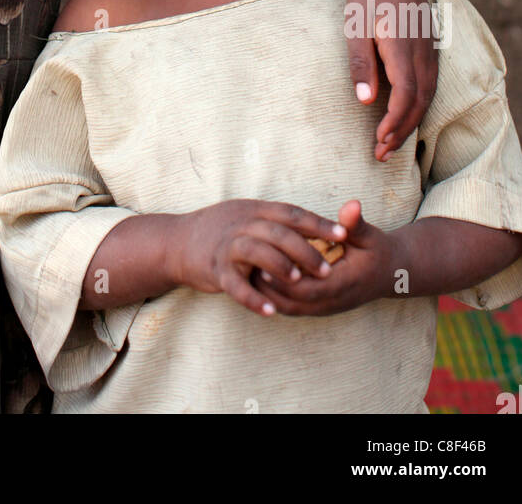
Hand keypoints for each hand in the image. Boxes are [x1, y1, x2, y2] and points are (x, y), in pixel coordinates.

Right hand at [172, 199, 348, 316]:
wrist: (177, 242)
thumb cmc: (219, 229)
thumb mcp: (246, 215)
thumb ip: (274, 221)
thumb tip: (312, 227)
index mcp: (254, 211)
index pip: (291, 213)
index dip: (318, 223)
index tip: (343, 234)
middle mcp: (242, 224)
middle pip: (277, 232)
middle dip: (305, 249)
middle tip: (327, 268)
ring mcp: (227, 246)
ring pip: (256, 251)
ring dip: (279, 266)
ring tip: (300, 281)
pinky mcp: (215, 270)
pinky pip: (236, 285)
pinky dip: (254, 298)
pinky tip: (272, 310)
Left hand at [252, 199, 394, 315]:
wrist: (390, 274)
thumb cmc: (377, 252)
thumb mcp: (369, 236)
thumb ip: (355, 224)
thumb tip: (352, 206)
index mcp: (342, 284)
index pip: (307, 288)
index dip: (283, 277)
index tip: (263, 258)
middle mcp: (331, 301)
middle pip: (292, 302)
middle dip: (268, 286)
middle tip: (246, 263)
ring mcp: (324, 307)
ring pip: (288, 308)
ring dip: (267, 293)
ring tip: (247, 269)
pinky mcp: (318, 307)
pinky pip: (291, 307)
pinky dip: (273, 296)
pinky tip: (258, 277)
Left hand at [346, 0, 437, 160]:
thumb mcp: (354, 23)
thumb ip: (360, 62)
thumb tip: (365, 100)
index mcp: (402, 46)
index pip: (406, 97)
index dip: (393, 124)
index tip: (377, 143)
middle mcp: (421, 49)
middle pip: (419, 101)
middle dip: (402, 130)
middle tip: (382, 154)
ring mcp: (428, 45)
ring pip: (428, 92)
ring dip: (411, 120)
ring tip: (390, 140)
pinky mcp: (427, 42)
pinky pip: (429, 81)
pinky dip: (418, 102)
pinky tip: (405, 111)